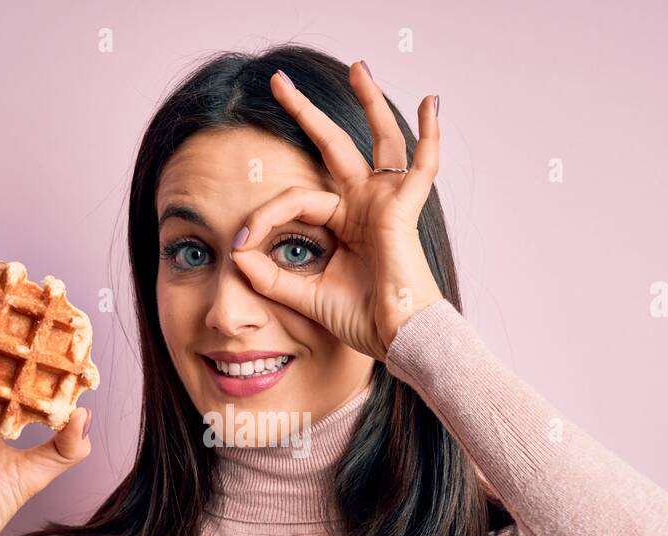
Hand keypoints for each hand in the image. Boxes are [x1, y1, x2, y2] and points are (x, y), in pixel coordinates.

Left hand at [229, 61, 444, 360]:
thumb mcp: (306, 296)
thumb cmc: (365, 320)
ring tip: (357, 66)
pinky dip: (431, 134)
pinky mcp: (403, 206)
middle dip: (306, 113)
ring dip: (369, 100)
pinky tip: (431, 102)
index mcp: (344, 224)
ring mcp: (386, 200)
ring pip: (377, 139)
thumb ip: (272, 278)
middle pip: (334, 147)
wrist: (399, 338)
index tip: (239, 244)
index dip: (264, 218)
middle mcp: (365, 205)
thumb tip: (236, 258)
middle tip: (278, 82)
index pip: (296, 201)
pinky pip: (423, 163)